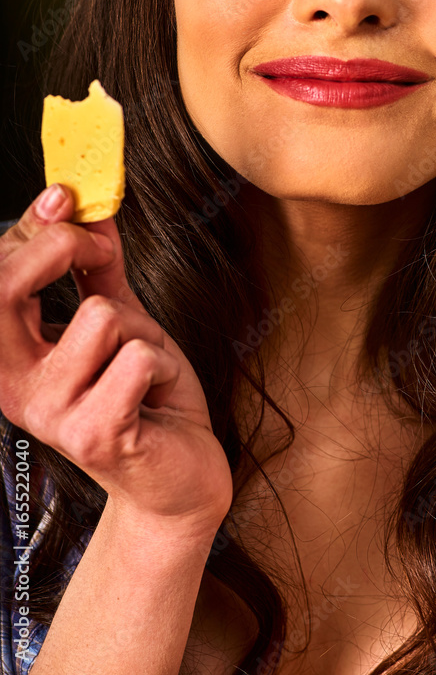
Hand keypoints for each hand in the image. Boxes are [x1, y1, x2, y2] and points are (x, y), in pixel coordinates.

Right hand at [0, 184, 233, 532]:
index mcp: (10, 353)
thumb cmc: (147, 397)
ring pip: (99, 315)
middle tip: (102, 258)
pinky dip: (159, 365)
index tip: (67, 198)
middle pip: (6, 286)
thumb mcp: (122, 320)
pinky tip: (153, 397)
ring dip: (138, 331)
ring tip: (140, 369)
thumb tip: (87, 207)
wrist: (179, 475)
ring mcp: (50, 413)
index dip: (33, 226)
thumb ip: (98, 269)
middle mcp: (13, 385)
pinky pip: (137, 357)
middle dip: (64, 247)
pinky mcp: (94, 434)